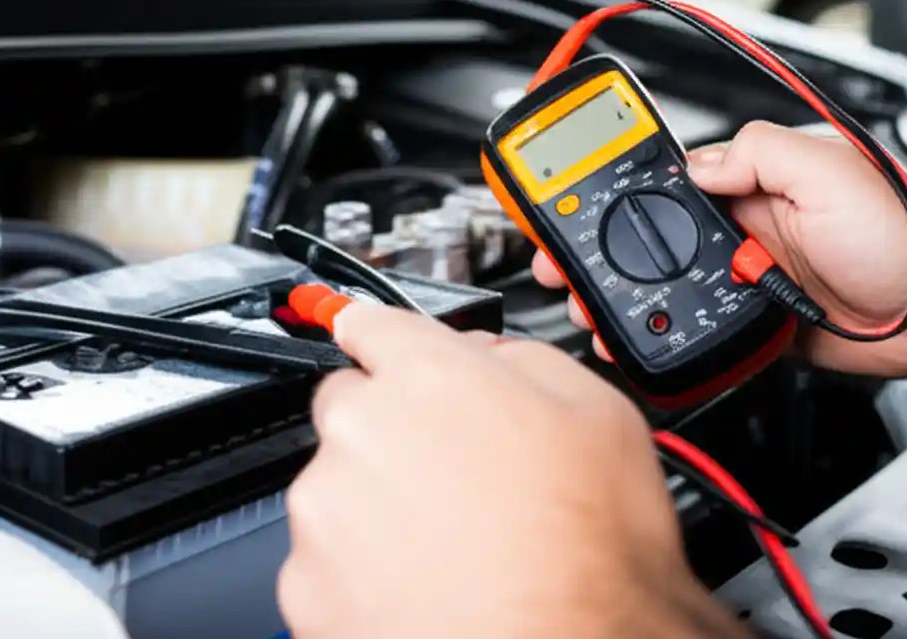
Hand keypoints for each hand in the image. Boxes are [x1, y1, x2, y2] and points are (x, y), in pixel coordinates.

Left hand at [277, 304, 747, 638]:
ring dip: (377, 503)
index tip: (371, 341)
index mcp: (428, 378)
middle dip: (390, 430)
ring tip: (449, 545)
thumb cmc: (590, 561)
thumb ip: (525, 360)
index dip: (381, 336)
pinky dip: (359, 568)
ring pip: (335, 485)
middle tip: (452, 476)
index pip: (372, 322)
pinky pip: (323, 557)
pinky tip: (424, 585)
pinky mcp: (305, 582)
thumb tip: (488, 354)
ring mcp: (325, 512)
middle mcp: (360, 433)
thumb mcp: (601, 417)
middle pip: (351, 407)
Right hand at [533, 121, 906, 376]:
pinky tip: (632, 341)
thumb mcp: (827, 168)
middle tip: (558, 270)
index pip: (658, 185)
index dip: (606, 196)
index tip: (566, 207)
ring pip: (660, 291)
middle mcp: (737, 232)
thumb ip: (758, 154)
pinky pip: (694, 332)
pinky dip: (660, 340)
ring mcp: (740, 279)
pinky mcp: (752, 325)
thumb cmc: (906, 228)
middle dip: (593, 255)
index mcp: (746, 186)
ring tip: (587, 312)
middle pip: (644, 243)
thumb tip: (697, 162)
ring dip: (618, 302)